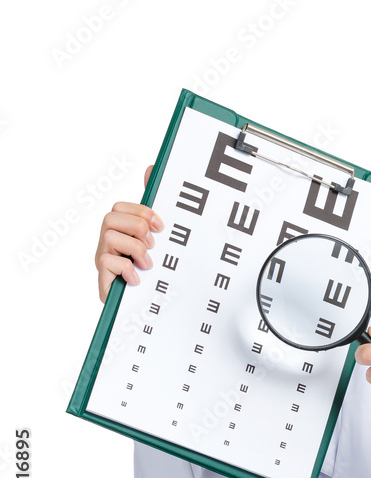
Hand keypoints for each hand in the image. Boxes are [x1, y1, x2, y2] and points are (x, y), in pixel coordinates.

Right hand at [95, 164, 162, 301]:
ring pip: (110, 237)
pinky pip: (108, 262)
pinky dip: (128, 269)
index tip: (160, 226)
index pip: (119, 207)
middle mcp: (108, 244)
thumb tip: (152, 168)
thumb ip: (155, 209)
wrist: (146, 309)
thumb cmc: (154, 270)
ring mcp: (103, 261)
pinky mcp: (103, 280)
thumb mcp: (161, 240)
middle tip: (152, 245)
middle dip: (137, 227)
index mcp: (121, 232)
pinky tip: (138, 279)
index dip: (140, 212)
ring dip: (135, 249)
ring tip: (147, 263)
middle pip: (111, 217)